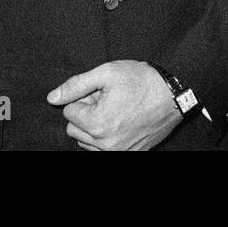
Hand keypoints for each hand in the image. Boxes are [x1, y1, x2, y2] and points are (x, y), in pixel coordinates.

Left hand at [46, 59, 182, 150]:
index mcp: (97, 123)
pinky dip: (106, 138)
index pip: (69, 111)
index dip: (84, 97)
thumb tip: (52, 98)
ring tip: (116, 110)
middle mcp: (105, 143)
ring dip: (94, 127)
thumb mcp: (108, 72)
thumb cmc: (143, 81)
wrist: (175, 95)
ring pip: (87, 142)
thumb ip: (76, 85)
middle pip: (74, 129)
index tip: (102, 91)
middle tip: (107, 99)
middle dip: (86, 114)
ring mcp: (117, 151)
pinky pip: (103, 150)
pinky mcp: (129, 154)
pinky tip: (121, 122)